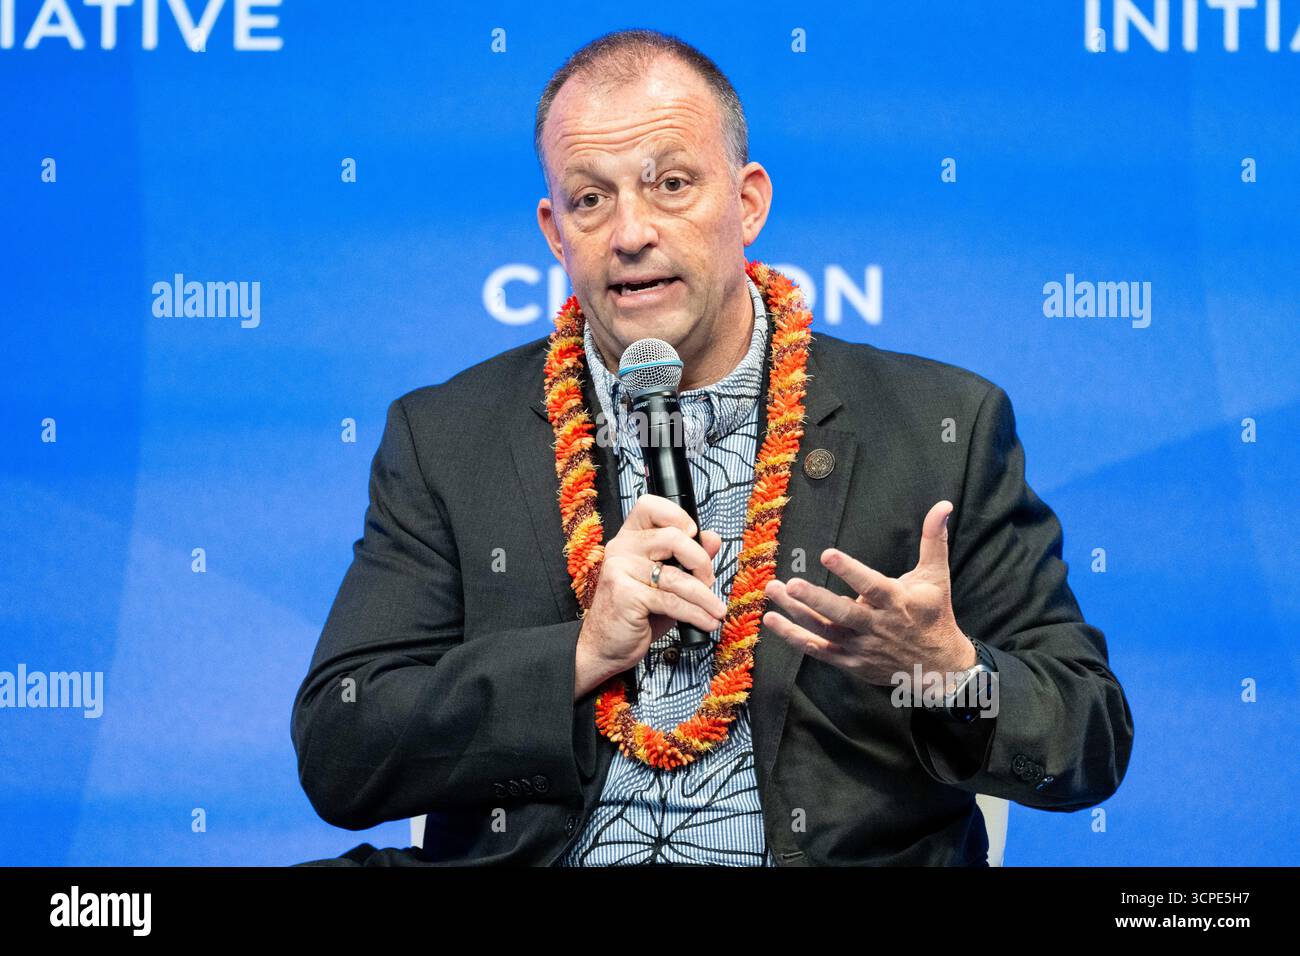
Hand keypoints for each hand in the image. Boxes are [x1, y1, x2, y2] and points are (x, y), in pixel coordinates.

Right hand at [575, 494, 726, 698]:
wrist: (605, 647)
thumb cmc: (636, 614)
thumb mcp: (666, 583)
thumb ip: (688, 559)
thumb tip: (713, 538)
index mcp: (630, 538)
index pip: (649, 506)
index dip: (676, 514)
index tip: (694, 534)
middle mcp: (621, 548)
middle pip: (672, 537)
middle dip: (701, 562)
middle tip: (709, 581)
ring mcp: (620, 570)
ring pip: (676, 576)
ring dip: (704, 597)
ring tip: (717, 610)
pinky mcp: (626, 595)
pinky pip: (672, 601)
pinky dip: (696, 614)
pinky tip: (707, 622)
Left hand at [762, 500, 975, 684]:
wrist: (938, 669)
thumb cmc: (934, 615)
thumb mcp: (936, 577)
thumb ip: (934, 540)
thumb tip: (943, 505)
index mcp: (897, 602)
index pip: (871, 586)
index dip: (850, 571)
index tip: (826, 554)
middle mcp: (877, 626)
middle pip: (842, 613)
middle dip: (815, 600)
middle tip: (791, 584)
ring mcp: (862, 647)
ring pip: (824, 631)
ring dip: (796, 615)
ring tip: (772, 594)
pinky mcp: (851, 662)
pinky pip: (820, 652)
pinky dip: (797, 639)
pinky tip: (775, 622)